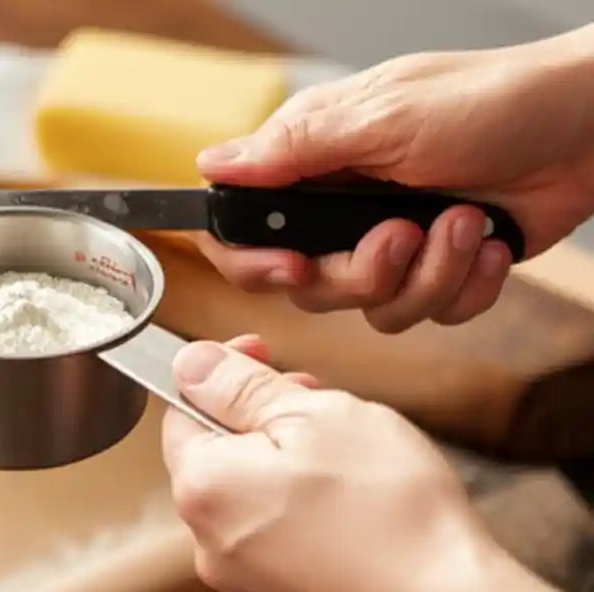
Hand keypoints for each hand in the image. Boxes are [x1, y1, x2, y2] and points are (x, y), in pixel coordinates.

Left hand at [162, 337, 593, 591]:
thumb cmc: (391, 512)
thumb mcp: (317, 413)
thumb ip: (241, 386)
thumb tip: (191, 365)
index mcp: (202, 488)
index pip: (181, 411)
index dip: (222, 374)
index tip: (261, 353)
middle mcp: (207, 543)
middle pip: (216, 456)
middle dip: (260, 418)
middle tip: (319, 400)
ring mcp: (244, 581)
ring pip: (249, 496)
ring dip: (284, 462)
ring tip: (347, 453)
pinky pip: (276, 537)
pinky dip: (301, 510)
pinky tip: (353, 503)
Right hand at [194, 24, 593, 331]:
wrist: (590, 127)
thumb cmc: (495, 101)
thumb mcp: (384, 117)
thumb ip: (294, 148)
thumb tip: (212, 164)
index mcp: (315, 164)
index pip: (244, 229)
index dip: (254, 262)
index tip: (294, 266)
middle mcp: (344, 208)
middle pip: (309, 286)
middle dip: (364, 273)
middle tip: (403, 234)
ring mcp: (393, 243)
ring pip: (373, 309)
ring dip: (429, 274)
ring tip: (466, 221)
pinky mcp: (440, 270)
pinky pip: (431, 314)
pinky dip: (467, 285)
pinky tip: (492, 243)